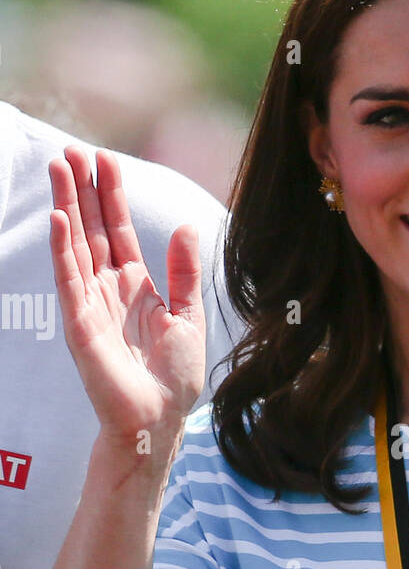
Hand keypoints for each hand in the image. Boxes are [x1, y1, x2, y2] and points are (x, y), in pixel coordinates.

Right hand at [49, 146, 206, 443]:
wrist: (160, 419)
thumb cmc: (174, 377)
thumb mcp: (188, 316)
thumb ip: (184, 273)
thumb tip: (186, 228)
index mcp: (135, 286)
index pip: (118, 230)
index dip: (111, 195)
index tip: (106, 159)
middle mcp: (107, 290)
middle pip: (91, 229)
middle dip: (82, 190)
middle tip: (72, 150)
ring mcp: (90, 304)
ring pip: (75, 245)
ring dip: (67, 206)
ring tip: (59, 168)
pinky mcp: (80, 324)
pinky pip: (69, 280)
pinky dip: (62, 250)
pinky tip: (59, 219)